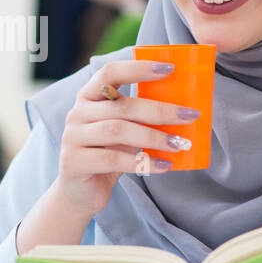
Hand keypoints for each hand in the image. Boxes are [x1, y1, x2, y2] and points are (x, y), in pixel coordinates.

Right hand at [53, 58, 200, 220]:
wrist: (80, 194)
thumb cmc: (108, 156)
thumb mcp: (124, 133)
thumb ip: (140, 118)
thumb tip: (182, 110)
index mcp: (88, 97)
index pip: (110, 72)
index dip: (138, 68)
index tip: (170, 69)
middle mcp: (77, 113)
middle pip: (121, 106)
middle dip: (159, 110)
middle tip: (189, 115)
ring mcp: (72, 137)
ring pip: (118, 131)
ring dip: (154, 137)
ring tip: (179, 144)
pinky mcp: (73, 162)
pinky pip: (113, 159)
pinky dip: (142, 163)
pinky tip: (164, 166)